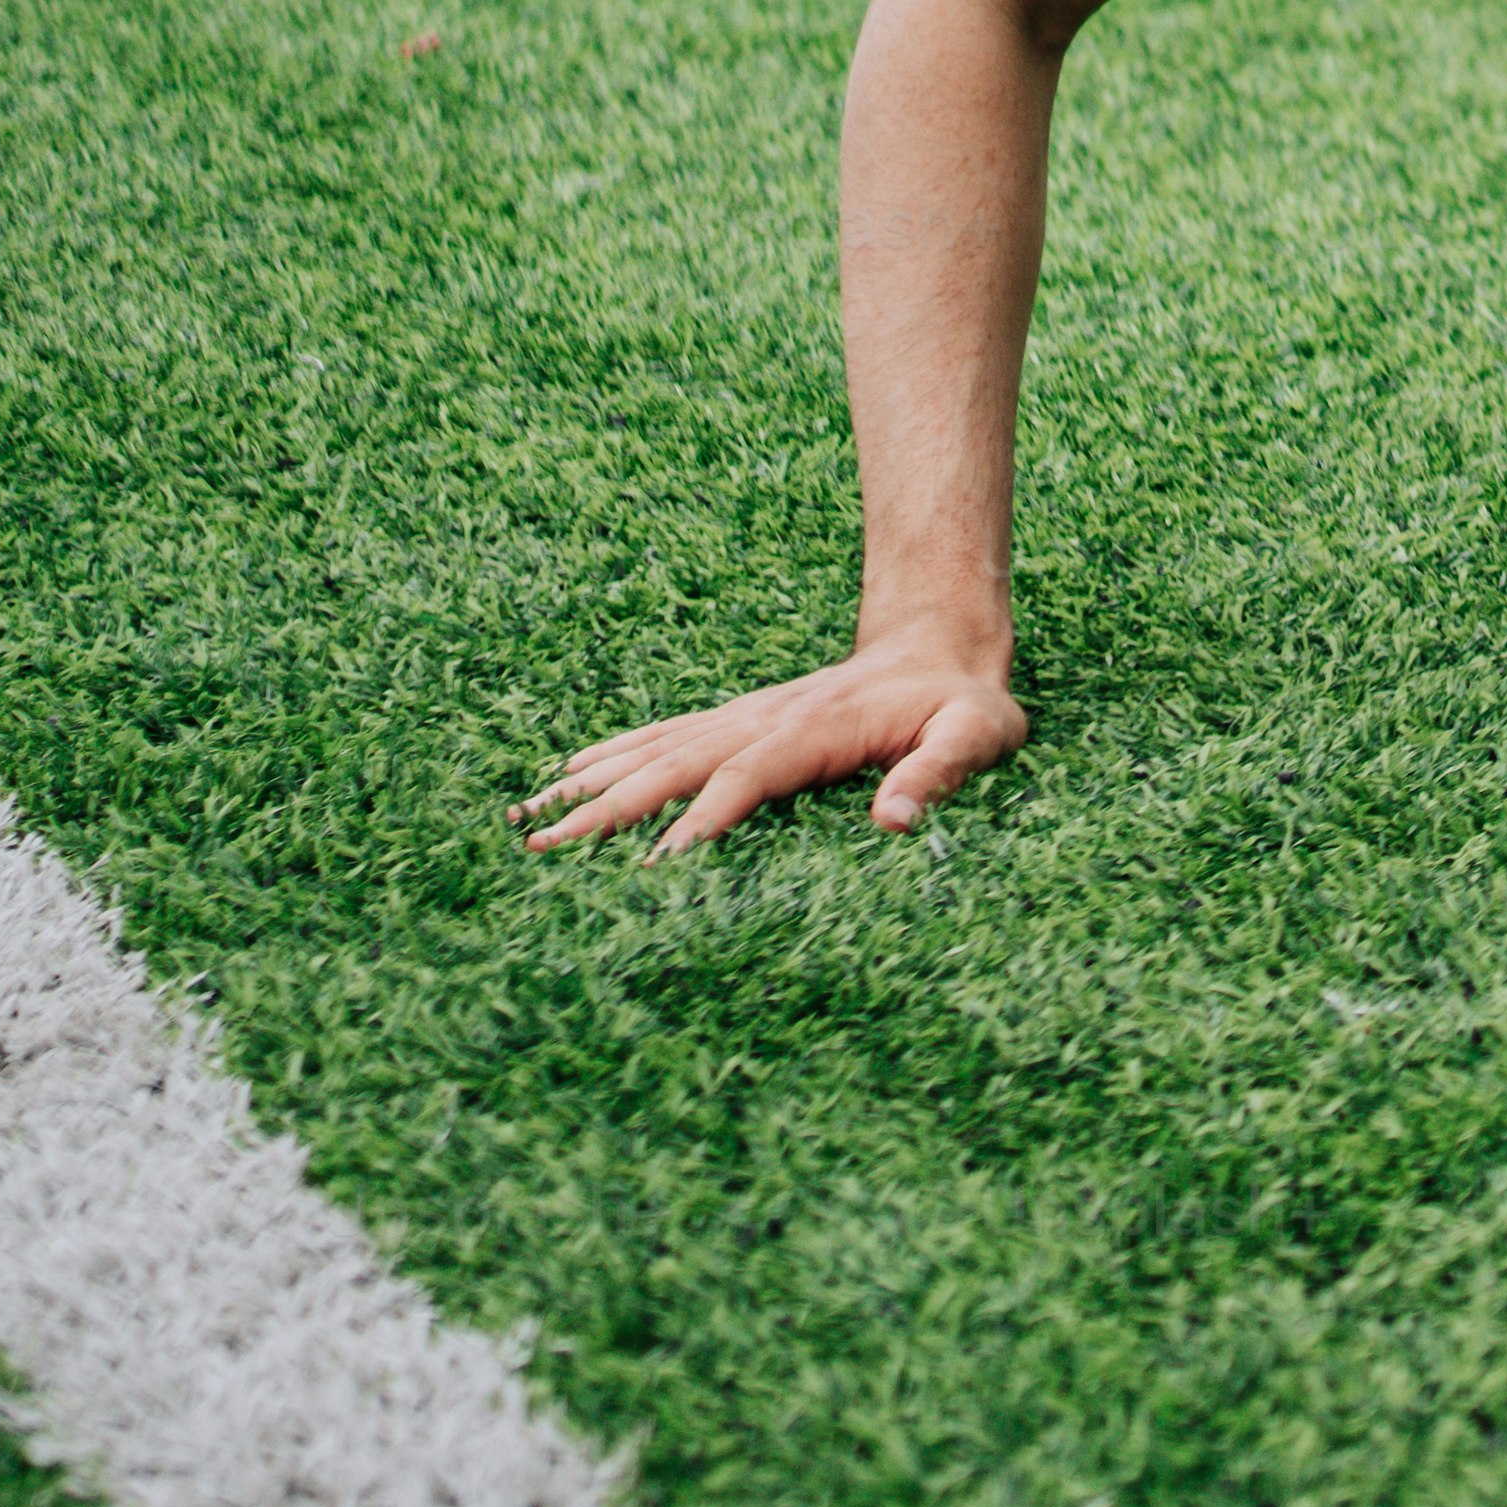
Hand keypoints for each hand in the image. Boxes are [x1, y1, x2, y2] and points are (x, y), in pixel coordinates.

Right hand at [517, 633, 1024, 853]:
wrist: (943, 642)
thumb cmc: (962, 703)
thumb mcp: (977, 734)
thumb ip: (940, 773)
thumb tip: (894, 821)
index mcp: (818, 728)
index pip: (749, 776)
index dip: (705, 818)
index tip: (655, 863)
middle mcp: (768, 718)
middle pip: (679, 764)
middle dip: (614, 806)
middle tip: (548, 845)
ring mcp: (748, 715)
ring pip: (659, 750)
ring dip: (595, 781)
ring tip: (529, 815)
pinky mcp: (741, 718)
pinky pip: (668, 736)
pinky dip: (615, 754)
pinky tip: (569, 772)